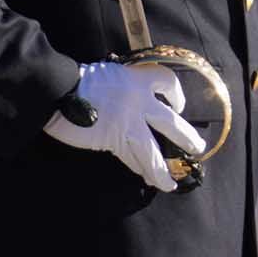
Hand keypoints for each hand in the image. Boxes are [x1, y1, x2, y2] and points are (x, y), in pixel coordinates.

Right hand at [42, 61, 204, 192]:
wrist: (59, 90)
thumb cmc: (80, 79)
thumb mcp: (112, 73)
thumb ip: (127, 86)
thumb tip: (133, 102)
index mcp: (139, 78)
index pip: (168, 82)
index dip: (177, 95)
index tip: (179, 106)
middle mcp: (140, 100)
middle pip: (171, 122)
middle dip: (187, 137)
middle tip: (198, 148)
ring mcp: (129, 121)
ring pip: (152, 151)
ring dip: (162, 169)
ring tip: (171, 183)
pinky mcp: (114, 138)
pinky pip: (132, 158)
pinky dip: (141, 169)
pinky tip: (148, 178)